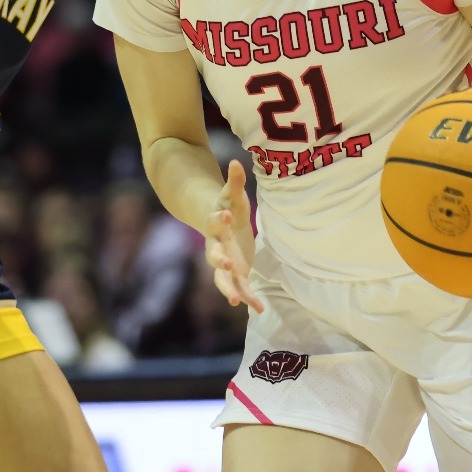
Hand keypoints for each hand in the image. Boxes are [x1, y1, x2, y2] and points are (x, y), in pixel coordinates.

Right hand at [205, 161, 262, 312]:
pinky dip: (248, 299)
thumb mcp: (233, 195)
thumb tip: (236, 162)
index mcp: (215, 225)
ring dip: (229, 289)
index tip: (227, 215)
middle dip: (220, 261)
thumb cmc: (229, 206)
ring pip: (222, 279)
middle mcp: (216, 246)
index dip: (219, 219)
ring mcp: (224, 262)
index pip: (214, 222)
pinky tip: (258, 309)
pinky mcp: (235, 274)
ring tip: (236, 300)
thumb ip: (234, 181)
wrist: (223, 224)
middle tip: (228, 265)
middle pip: (213, 255)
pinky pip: (240, 288)